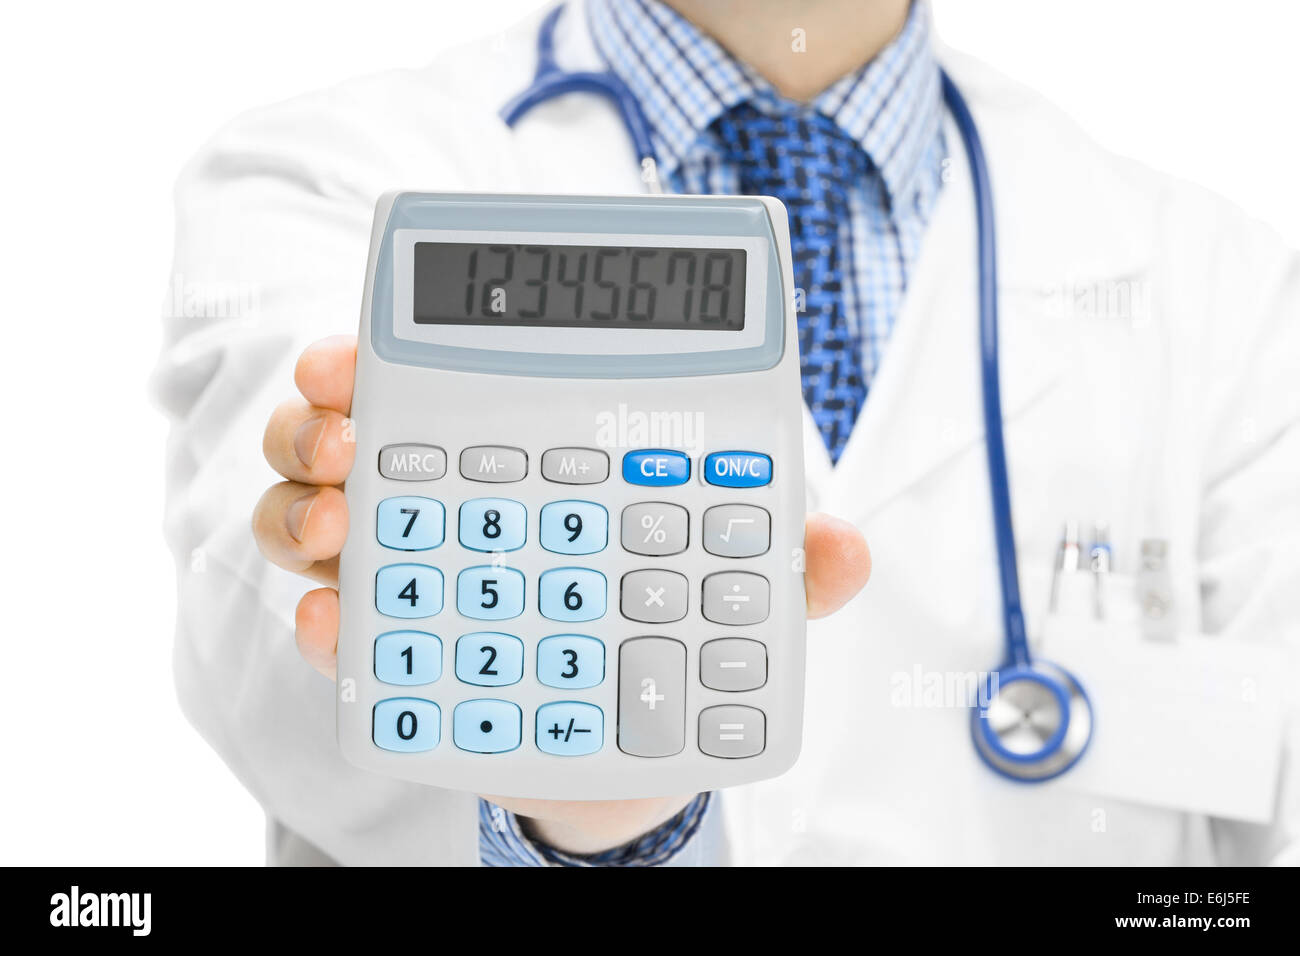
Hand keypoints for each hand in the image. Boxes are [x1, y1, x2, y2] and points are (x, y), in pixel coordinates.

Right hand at [253, 335, 871, 854]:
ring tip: (341, 526)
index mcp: (514, 448)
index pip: (434, 381)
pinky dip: (323, 619)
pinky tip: (336, 620)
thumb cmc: (668, 633)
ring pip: (312, 513)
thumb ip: (781, 566)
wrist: (631, 748)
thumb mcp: (734, 592)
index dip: (379, 358)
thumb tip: (843, 547)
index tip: (356, 355)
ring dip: (305, 508)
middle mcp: (440, 496)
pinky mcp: (392, 651)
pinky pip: (332, 623)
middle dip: (322, 422)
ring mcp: (407, 571)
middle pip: (343, 433)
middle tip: (345, 437)